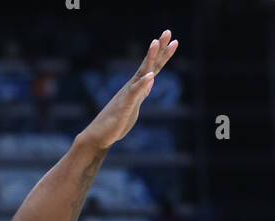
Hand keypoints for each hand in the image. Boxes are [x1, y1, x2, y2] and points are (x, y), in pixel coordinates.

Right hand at [86, 31, 177, 149]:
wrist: (100, 134)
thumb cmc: (117, 121)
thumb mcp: (135, 105)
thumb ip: (142, 92)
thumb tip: (151, 81)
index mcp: (138, 87)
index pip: (153, 67)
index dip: (163, 54)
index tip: (173, 40)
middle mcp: (133, 86)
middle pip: (149, 64)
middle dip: (159, 49)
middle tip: (167, 31)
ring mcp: (129, 94)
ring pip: (141, 73)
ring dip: (149, 58)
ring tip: (156, 43)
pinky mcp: (125, 105)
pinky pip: (135, 93)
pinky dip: (142, 84)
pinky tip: (150, 76)